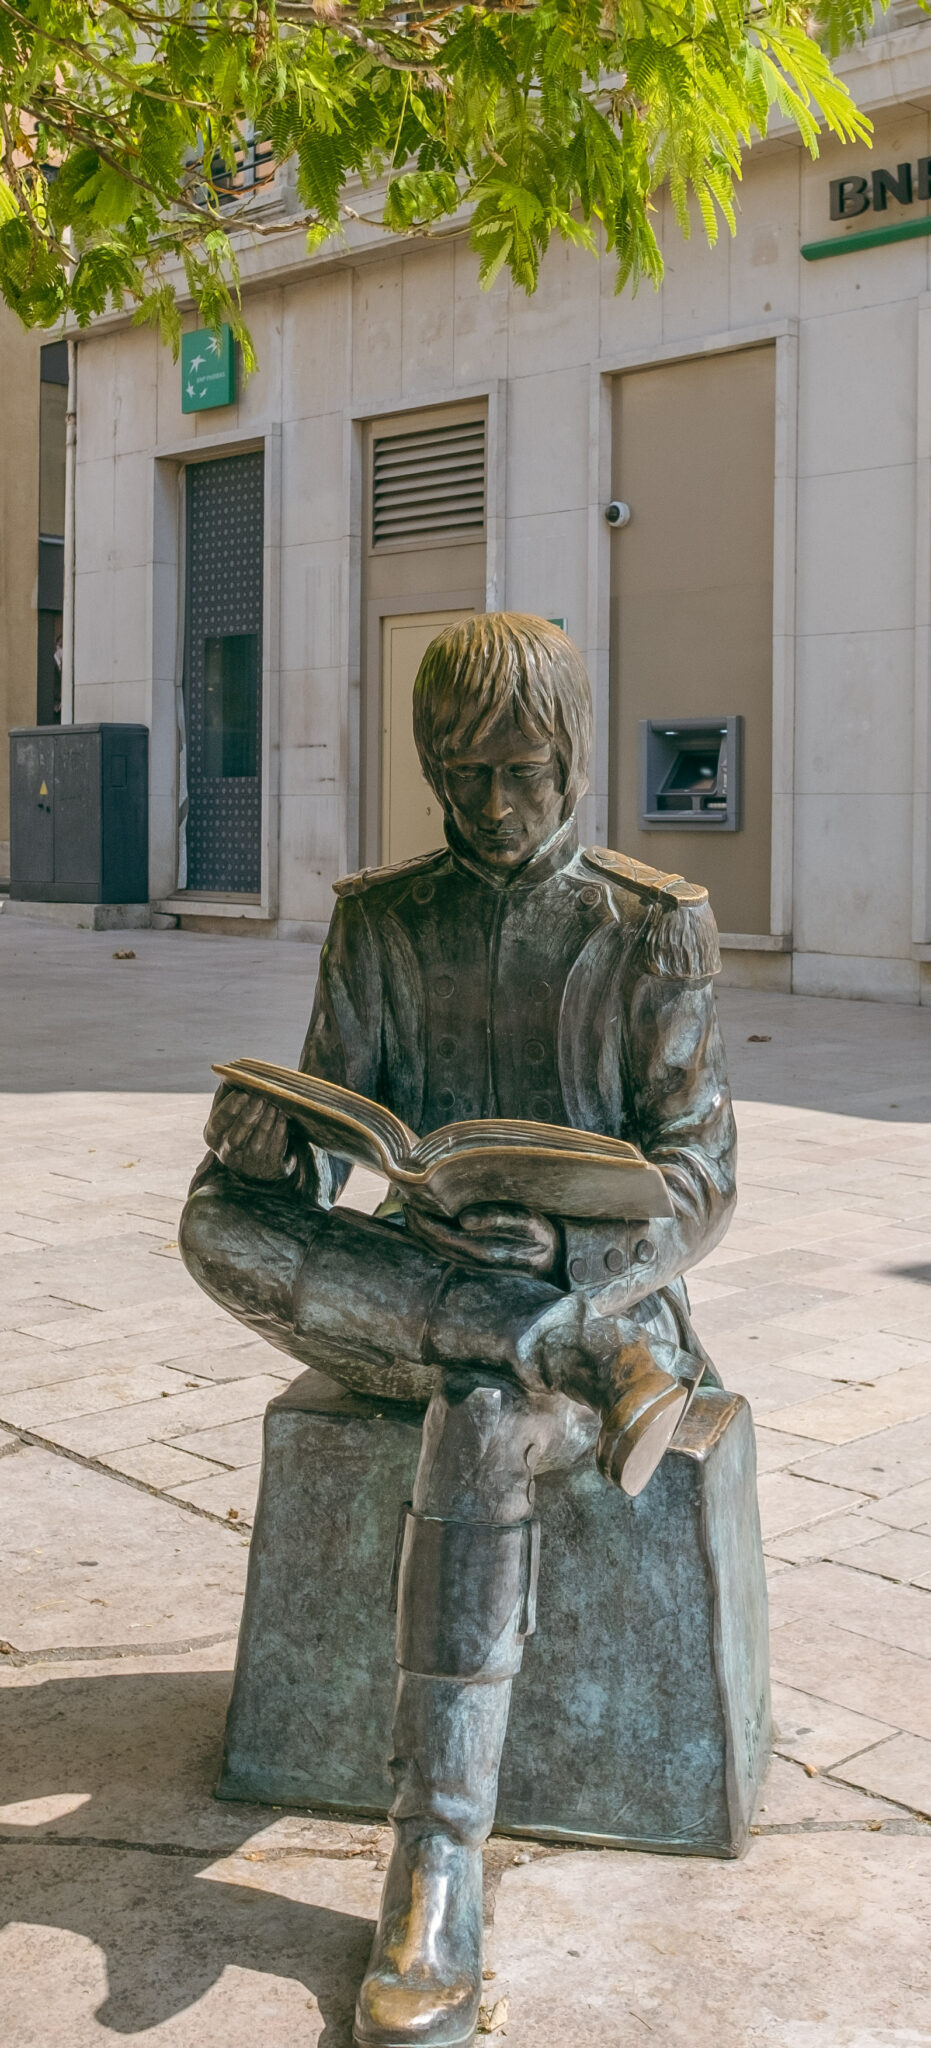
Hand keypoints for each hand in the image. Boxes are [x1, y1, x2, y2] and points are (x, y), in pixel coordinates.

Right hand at [204, 1085, 294, 1181]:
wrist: (263, 1153)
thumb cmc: (244, 1123)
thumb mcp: (231, 1110)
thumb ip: (228, 1092)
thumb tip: (229, 1073)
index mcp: (213, 1137)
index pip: (217, 1124)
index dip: (230, 1109)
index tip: (244, 1093)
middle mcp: (227, 1154)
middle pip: (236, 1137)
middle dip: (249, 1115)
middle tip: (262, 1097)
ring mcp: (248, 1165)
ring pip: (257, 1144)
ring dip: (266, 1121)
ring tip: (275, 1103)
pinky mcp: (268, 1168)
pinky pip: (275, 1150)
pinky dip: (279, 1131)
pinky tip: (283, 1116)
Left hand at [404, 1200, 558, 1275]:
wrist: (558, 1261)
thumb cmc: (544, 1238)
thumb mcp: (529, 1224)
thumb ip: (498, 1219)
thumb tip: (463, 1219)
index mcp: (485, 1251)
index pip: (442, 1238)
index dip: (423, 1222)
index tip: (412, 1201)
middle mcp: (474, 1263)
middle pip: (433, 1246)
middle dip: (417, 1225)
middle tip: (407, 1201)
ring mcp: (473, 1266)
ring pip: (436, 1251)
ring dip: (421, 1232)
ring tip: (412, 1210)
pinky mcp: (475, 1264)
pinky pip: (445, 1252)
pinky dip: (431, 1238)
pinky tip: (428, 1223)